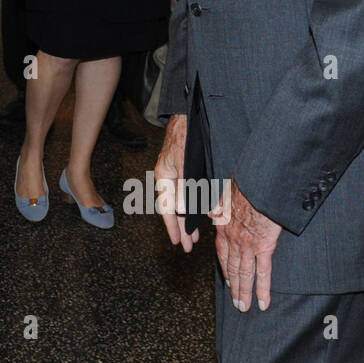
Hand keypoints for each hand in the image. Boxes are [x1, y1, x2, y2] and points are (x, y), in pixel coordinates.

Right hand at [154, 114, 198, 252]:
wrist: (188, 116)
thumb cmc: (184, 136)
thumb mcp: (183, 161)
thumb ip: (182, 185)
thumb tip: (179, 209)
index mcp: (164, 177)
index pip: (166, 208)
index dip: (172, 226)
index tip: (178, 242)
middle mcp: (168, 178)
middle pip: (172, 209)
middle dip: (180, 229)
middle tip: (187, 246)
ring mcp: (176, 175)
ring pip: (180, 203)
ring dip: (186, 220)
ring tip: (193, 237)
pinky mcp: (185, 171)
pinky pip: (187, 195)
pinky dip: (192, 207)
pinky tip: (198, 214)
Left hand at [214, 179, 281, 312]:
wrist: (257, 186)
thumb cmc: (244, 187)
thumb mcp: (223, 196)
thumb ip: (218, 207)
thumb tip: (211, 211)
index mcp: (223, 228)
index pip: (222, 253)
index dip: (225, 269)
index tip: (228, 281)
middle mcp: (233, 240)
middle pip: (232, 268)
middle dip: (235, 287)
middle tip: (237, 302)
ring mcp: (247, 246)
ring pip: (245, 274)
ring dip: (245, 293)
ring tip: (245, 307)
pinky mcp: (263, 247)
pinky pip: (263, 272)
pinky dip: (263, 289)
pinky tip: (264, 302)